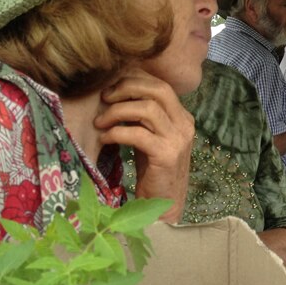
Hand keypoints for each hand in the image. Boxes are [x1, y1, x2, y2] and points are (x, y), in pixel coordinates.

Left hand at [95, 69, 193, 222]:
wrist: (165, 203)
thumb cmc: (154, 170)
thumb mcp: (151, 136)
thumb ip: (142, 117)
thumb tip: (117, 92)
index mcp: (183, 118)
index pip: (161, 86)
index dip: (134, 81)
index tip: (110, 88)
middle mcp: (185, 125)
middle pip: (158, 90)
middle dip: (126, 88)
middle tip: (104, 98)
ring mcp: (178, 140)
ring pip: (146, 108)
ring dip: (117, 111)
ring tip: (100, 122)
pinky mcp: (166, 155)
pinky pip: (137, 134)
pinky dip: (116, 133)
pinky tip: (105, 138)